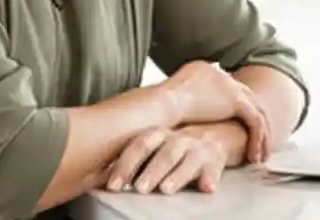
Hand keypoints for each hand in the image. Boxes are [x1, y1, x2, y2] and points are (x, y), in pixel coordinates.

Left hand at [105, 126, 229, 194]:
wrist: (223, 131)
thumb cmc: (180, 145)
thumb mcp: (159, 145)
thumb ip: (136, 158)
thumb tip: (97, 176)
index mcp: (161, 134)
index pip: (140, 144)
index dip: (125, 164)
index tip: (113, 185)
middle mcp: (180, 138)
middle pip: (166, 151)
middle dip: (152, 171)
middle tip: (140, 188)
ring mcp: (200, 147)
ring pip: (189, 159)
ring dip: (177, 174)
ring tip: (166, 189)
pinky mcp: (218, 159)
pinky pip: (216, 169)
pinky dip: (211, 178)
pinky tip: (207, 188)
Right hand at [163, 61, 268, 162]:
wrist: (160, 105)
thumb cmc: (156, 111)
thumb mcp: (171, 105)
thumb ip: (185, 107)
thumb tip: (183, 121)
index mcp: (204, 71)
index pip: (226, 89)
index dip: (234, 110)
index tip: (238, 127)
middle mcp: (219, 74)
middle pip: (244, 97)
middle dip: (253, 121)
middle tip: (258, 142)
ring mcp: (229, 84)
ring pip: (254, 110)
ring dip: (259, 135)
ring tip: (259, 155)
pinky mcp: (235, 100)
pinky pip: (254, 120)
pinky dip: (257, 138)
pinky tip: (255, 155)